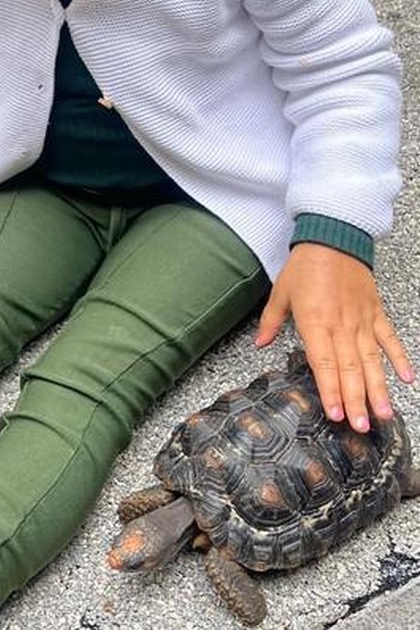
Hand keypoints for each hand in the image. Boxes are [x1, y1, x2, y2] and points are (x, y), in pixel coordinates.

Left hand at [255, 243, 414, 432]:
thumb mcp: (280, 292)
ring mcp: (362, 320)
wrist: (333, 238)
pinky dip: (399, 359)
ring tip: (382, 414)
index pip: (323, 363)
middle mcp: (341, 325)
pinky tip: (407, 379)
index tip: (335, 413)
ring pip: (372, 360)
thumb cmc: (305, 265)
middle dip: (355, 400)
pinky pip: (389, 339)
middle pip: (349, 369)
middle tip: (360, 427)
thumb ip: (271, 321)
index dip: (330, 390)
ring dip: (378, 389)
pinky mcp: (376, 312)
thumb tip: (260, 344)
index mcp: (315, 322)